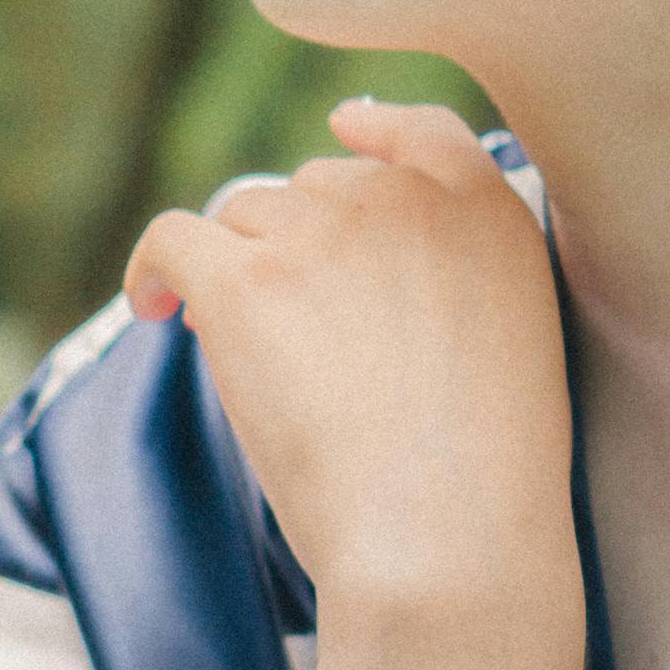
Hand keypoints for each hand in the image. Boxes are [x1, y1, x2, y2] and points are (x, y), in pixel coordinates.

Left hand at [125, 100, 576, 620]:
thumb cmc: (486, 480)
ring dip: (239, 268)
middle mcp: (403, 198)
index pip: (423, 131)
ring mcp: (319, 231)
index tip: (346, 129)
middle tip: (297, 329)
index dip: (376, 129)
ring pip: (246, 215)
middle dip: (299, 241)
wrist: (445, 540)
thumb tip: (334, 259)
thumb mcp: (515, 344)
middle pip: (318, 185)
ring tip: (248, 356)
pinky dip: (154, 268)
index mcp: (489, 212)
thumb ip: (454, 278)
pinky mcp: (241, 279)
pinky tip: (153, 309)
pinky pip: (173, 237)